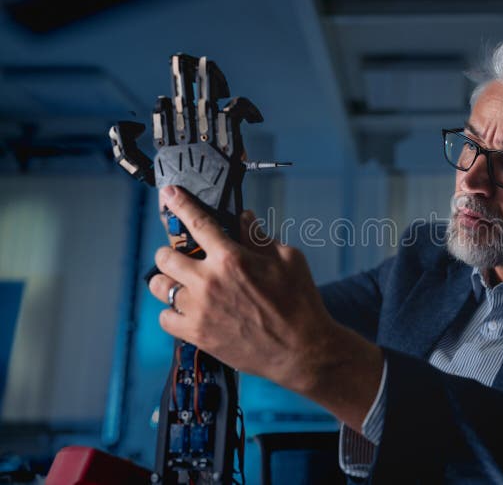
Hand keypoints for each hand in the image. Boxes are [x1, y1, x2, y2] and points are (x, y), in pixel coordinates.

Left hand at [148, 185, 382, 428]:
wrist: (302, 350)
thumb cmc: (300, 302)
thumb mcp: (288, 259)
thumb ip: (259, 237)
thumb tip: (243, 218)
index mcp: (232, 258)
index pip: (197, 222)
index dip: (179, 204)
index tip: (169, 194)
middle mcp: (209, 281)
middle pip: (165, 256)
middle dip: (171, 251)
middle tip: (182, 255)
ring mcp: (199, 309)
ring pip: (159, 287)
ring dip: (168, 280)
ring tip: (181, 283)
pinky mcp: (197, 335)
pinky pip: (165, 318)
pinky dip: (172, 312)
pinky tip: (187, 310)